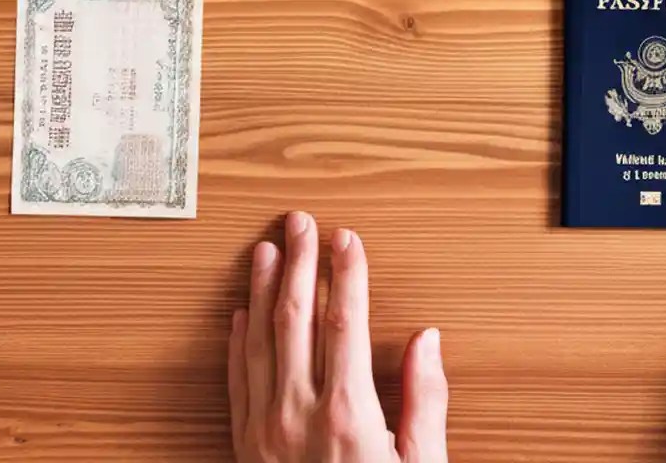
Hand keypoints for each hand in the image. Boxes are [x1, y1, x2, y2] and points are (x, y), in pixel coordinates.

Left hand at [229, 212, 448, 462]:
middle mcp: (299, 415)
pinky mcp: (244, 446)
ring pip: (259, 342)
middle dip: (300, 264)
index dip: (347, 274)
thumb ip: (425, 402)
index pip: (346, 322)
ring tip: (266, 252)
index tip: (347, 239)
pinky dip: (238, 342)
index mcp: (348, 416)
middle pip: (296, 320)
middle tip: (300, 224)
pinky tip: (242, 314)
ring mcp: (265, 430)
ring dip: (262, 290)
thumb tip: (428, 341)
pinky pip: (237, 381)